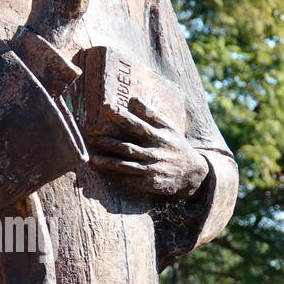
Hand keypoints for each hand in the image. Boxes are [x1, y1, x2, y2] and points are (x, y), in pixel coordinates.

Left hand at [87, 98, 208, 197]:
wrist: (193, 174)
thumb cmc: (175, 146)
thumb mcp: (169, 128)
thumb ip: (151, 114)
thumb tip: (132, 99)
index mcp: (159, 137)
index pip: (138, 124)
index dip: (122, 116)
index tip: (107, 107)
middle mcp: (156, 153)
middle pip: (128, 147)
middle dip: (108, 142)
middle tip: (90, 136)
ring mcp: (153, 170)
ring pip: (127, 166)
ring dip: (109, 162)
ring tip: (93, 159)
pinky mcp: (151, 184)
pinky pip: (132, 180)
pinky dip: (118, 176)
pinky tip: (106, 173)